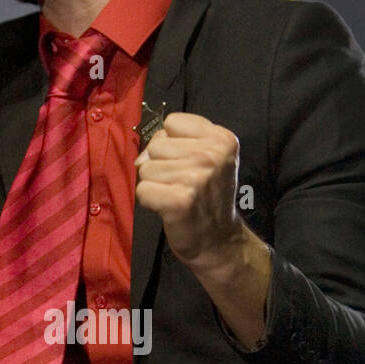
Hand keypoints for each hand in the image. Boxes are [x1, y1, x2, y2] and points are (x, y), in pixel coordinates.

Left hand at [134, 112, 245, 271]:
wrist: (219, 241)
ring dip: (155, 184)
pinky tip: (168, 208)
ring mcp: (196, 178)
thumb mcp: (209, 159)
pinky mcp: (179, 200)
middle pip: (156, 144)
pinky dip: (149, 201)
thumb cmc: (208, 197)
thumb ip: (177, 143)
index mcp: (222, 138)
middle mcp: (212, 155)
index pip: (172, 122)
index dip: (172, 142)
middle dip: (161, 164)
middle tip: (181, 183)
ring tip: (176, 195)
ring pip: (146, 167)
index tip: (186, 162)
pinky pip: (142, 189)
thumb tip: (142, 155)